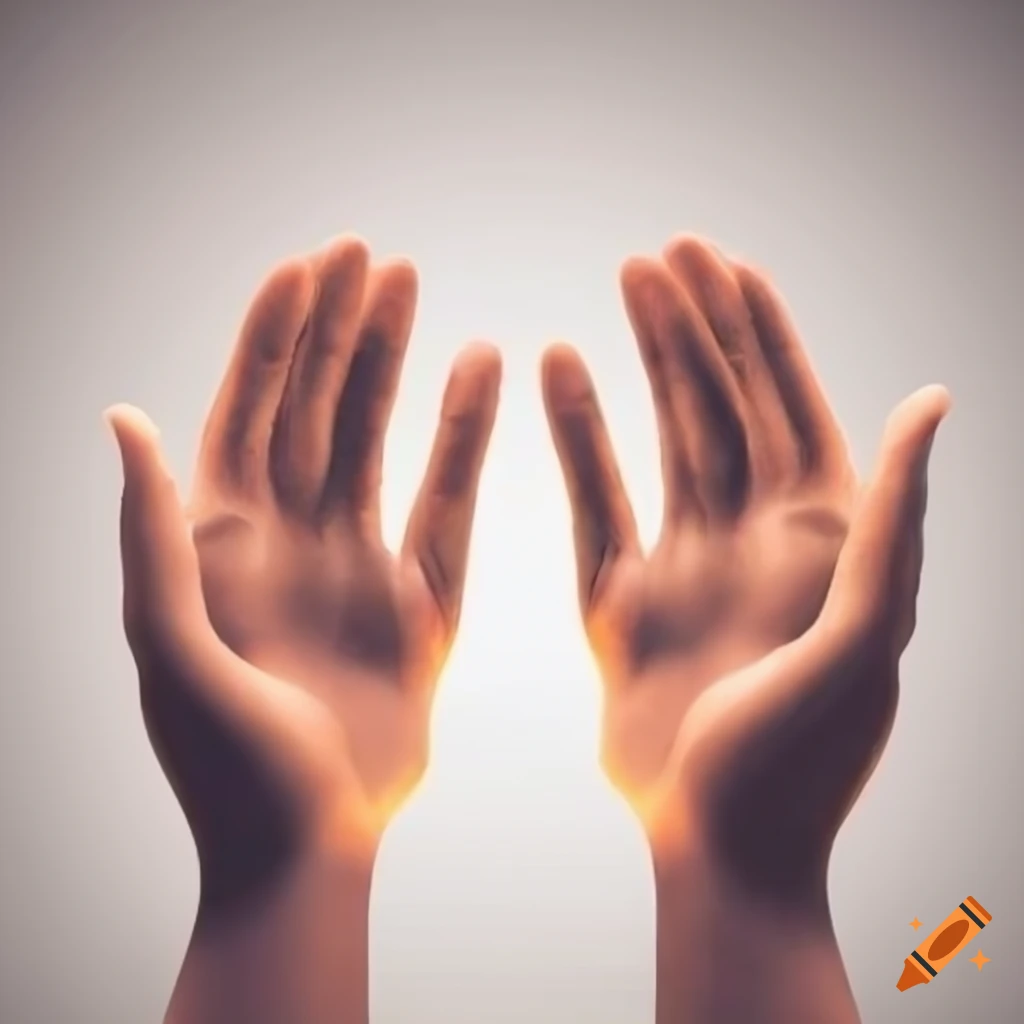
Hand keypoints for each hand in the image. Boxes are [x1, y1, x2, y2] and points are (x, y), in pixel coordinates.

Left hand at [109, 236, 499, 1022]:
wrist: (308, 845)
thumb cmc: (227, 766)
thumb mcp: (169, 648)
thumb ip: (150, 533)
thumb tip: (125, 416)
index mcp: (217, 541)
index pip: (246, 410)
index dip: (273, 336)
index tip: (307, 266)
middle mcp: (284, 537)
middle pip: (311, 407)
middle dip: (336, 329)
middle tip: (370, 258)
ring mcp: (354, 559)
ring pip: (373, 436)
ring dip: (389, 362)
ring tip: (409, 288)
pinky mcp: (416, 595)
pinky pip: (445, 498)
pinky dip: (462, 435)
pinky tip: (480, 371)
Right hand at [542, 235, 947, 1021]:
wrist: (717, 847)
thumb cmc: (799, 761)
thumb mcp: (864, 636)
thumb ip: (892, 519)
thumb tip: (930, 401)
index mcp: (824, 542)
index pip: (792, 408)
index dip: (762, 333)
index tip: (725, 263)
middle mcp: (756, 540)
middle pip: (725, 407)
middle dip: (696, 328)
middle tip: (659, 256)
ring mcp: (687, 562)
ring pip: (665, 437)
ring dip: (646, 362)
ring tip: (622, 287)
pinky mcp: (624, 596)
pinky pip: (597, 497)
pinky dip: (578, 435)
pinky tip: (557, 370)